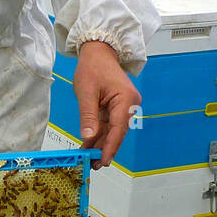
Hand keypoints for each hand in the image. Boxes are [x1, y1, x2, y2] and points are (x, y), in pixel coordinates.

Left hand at [73, 40, 139, 169]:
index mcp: (126, 100)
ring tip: (89, 159)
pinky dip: (99, 134)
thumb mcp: (86, 92)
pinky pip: (109, 124)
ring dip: (101, 144)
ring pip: (112, 130)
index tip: (103, 161)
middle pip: (117, 132)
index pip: (118, 129)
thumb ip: (88, 116)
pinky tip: (89, 145)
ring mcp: (125, 106)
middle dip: (105, 149)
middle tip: (93, 165)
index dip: (110, 147)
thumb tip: (89, 137)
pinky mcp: (118, 107)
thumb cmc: (93, 67)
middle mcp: (130, 105)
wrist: (99, 52)